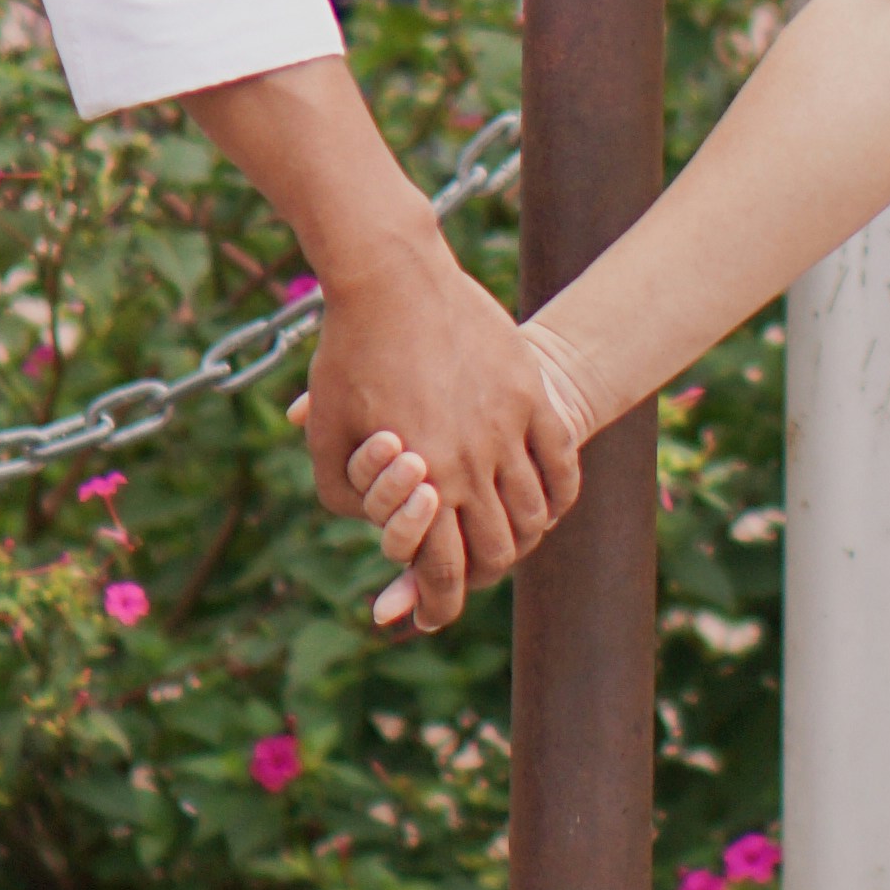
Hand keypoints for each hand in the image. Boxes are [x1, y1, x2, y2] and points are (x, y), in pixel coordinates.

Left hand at [295, 246, 582, 635]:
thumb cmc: (347, 354)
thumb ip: (345, 494)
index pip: (443, 570)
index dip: (437, 604)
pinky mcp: (530, 393)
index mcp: (421, 479)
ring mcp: (509, 426)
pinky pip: (562, 462)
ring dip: (521, 538)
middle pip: (498, 551)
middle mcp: (472, 461)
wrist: (389, 275)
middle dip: (479, 576)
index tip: (429, 615)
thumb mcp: (327, 434)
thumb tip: (371, 529)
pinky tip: (545, 504)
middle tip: (464, 575)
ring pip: (535, 513)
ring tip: (503, 539)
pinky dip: (558, 495)